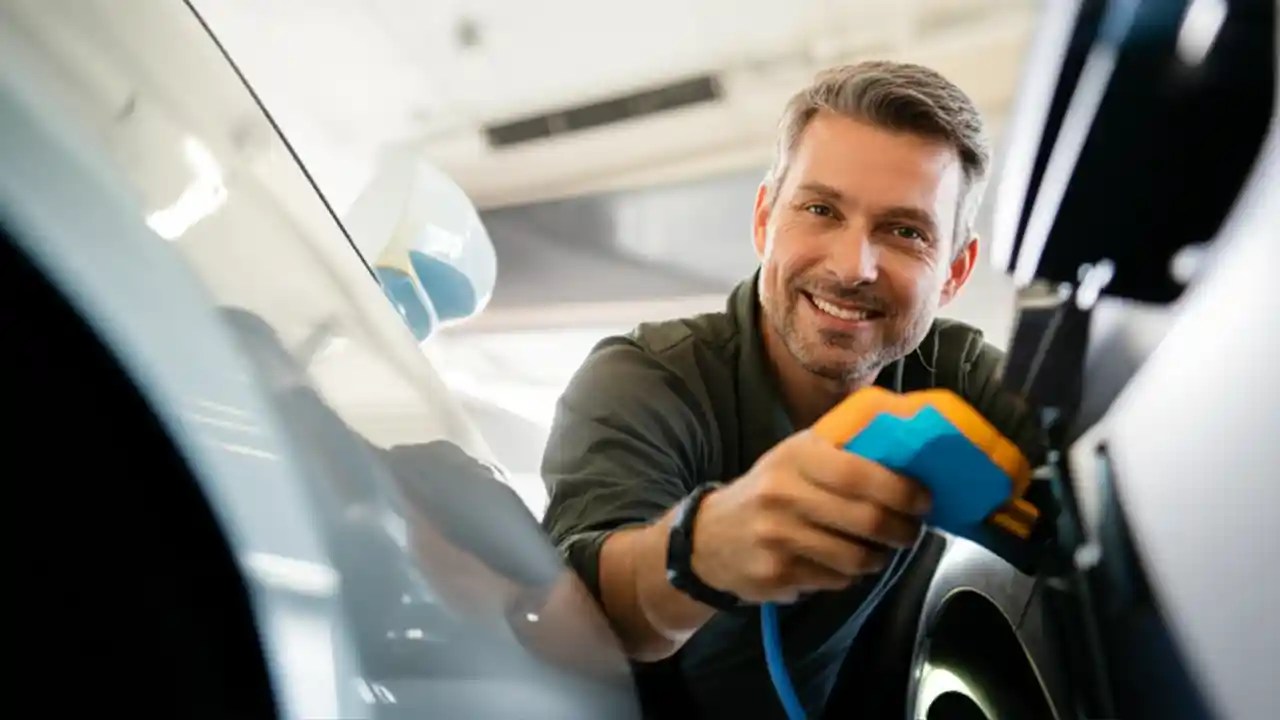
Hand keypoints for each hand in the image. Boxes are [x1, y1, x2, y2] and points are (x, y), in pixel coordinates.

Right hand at [688, 430, 930, 603]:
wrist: (707, 537)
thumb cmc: (768, 490)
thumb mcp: (795, 456)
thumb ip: (844, 450)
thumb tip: (910, 447)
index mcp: (795, 457)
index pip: (859, 473)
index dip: (901, 489)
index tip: (924, 498)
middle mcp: (782, 494)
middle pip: (866, 520)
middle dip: (901, 530)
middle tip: (911, 531)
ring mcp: (776, 538)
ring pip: (856, 557)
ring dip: (878, 557)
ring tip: (879, 549)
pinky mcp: (775, 575)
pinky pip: (835, 581)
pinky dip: (848, 575)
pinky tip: (838, 563)